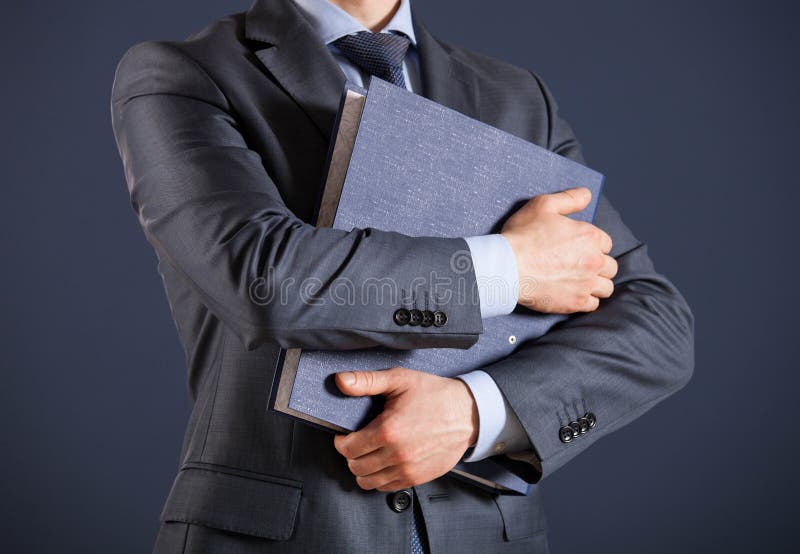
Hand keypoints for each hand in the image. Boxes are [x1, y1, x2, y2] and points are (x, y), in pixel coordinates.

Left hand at [333, 368, 477, 491]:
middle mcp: (397, 454)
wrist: (467, 413)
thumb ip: (366, 381)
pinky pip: (387, 488)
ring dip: (363, 469)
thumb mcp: (399, 379)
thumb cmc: (435, 395)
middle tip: (357, 443)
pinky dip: (380, 478)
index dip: (341, 441)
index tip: (345, 435)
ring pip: (369, 482)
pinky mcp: (418, 478)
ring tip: (368, 454)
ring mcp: (408, 469)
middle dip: (351, 455)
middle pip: (356, 467)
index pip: (348, 448)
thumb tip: (341, 381)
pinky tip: (383, 463)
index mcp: (388, 430)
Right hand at [501, 187, 617, 312]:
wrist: (506, 267)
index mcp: (589, 236)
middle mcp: (594, 260)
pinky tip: (573, 294)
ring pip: (606, 287)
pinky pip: (594, 305)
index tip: (579, 249)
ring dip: (596, 284)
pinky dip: (586, 300)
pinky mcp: (576, 302)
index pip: (606, 243)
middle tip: (579, 266)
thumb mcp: (543, 205)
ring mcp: (586, 283)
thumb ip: (569, 198)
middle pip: (610, 266)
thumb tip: (586, 195)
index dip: (593, 245)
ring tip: (580, 282)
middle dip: (598, 265)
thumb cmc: (522, 236)